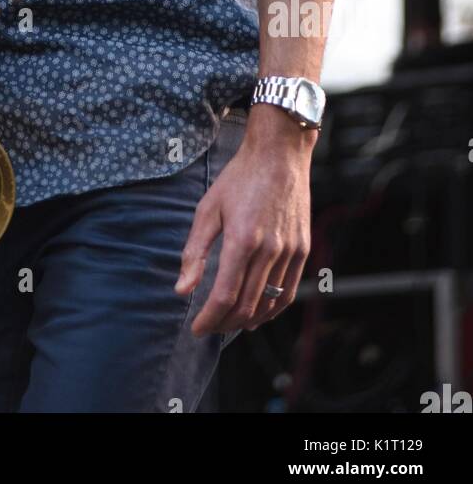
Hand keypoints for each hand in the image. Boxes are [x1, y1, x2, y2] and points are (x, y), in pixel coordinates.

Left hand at [174, 122, 312, 335]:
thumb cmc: (239, 178)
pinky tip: (259, 313)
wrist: (279, 155)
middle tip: (209, 327)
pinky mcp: (303, 249)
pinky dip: (273, 308)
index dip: (209, 318)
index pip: (225, 295)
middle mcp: (270, 250)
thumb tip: (181, 290)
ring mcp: (290, 251)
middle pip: (247, 305)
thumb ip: (194, 251)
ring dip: (248, 320)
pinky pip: (289, 291)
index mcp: (242, 240)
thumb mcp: (208, 208)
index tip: (196, 328)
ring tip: (229, 323)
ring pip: (269, 302)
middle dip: (225, 323)